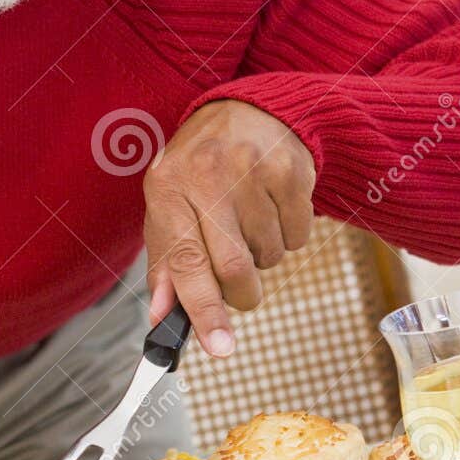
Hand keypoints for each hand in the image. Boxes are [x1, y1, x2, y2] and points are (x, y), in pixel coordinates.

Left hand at [144, 100, 314, 355]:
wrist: (249, 110)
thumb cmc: (198, 172)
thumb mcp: (168, 207)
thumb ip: (166, 264)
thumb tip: (161, 319)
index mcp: (168, 188)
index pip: (185, 262)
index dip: (203, 310)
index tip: (221, 349)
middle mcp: (208, 176)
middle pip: (234, 267)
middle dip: (241, 294)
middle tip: (240, 289)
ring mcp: (253, 169)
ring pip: (269, 256)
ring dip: (262, 257)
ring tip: (248, 224)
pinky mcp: (292, 170)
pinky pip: (298, 236)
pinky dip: (287, 237)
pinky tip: (271, 207)